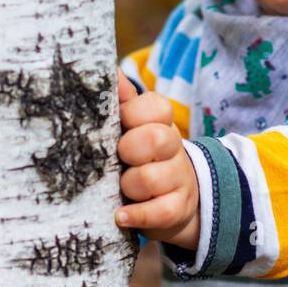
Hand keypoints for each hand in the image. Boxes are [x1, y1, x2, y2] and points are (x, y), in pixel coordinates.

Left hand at [114, 68, 200, 250]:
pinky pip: (160, 211)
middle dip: (131, 150)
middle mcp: (173, 147)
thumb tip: (109, 71)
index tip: (122, 124)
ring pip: (151, 178)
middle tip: (121, 158)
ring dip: (129, 186)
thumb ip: (122, 101)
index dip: (133, 115)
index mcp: (160, 123)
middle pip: (157, 139)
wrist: (173, 199)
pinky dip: (137, 214)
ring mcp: (177, 179)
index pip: (156, 107)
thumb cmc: (141, 157)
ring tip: (121, 190)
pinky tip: (121, 215)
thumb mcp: (133, 128)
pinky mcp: (177, 209)